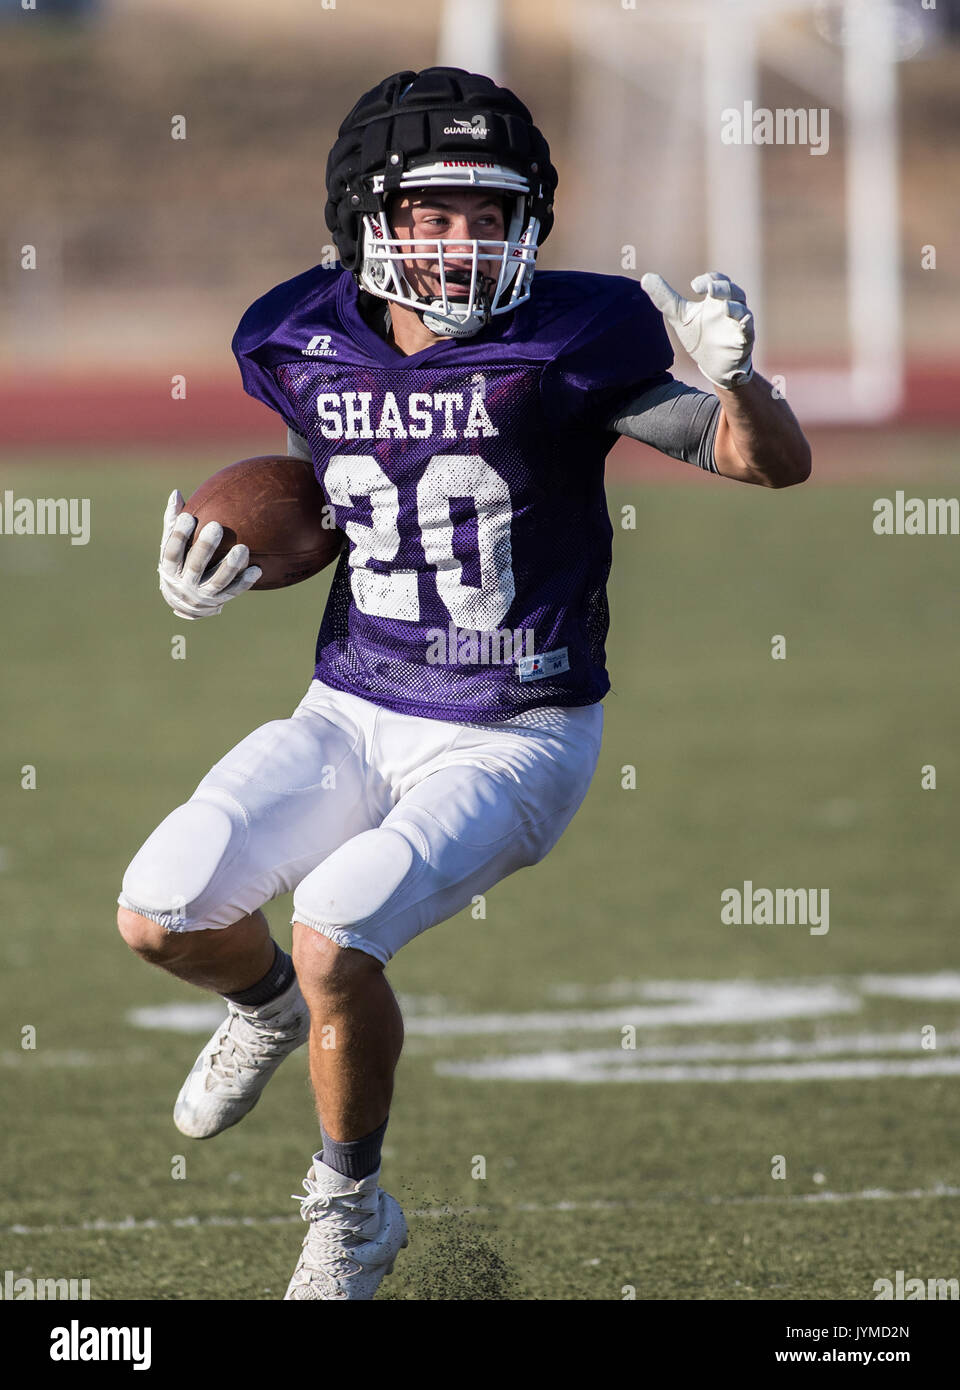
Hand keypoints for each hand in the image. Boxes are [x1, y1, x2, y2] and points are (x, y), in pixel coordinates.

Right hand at [157, 489, 261, 620]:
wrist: (184, 602)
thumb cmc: (178, 563)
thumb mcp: (170, 546)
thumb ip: (174, 522)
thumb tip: (177, 493)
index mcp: (170, 569)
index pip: (171, 552)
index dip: (179, 535)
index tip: (188, 516)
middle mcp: (184, 584)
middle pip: (195, 566)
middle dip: (205, 547)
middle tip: (217, 526)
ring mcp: (202, 595)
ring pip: (218, 581)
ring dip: (231, 566)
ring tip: (243, 549)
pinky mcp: (219, 600)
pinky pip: (233, 591)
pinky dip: (245, 582)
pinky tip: (257, 570)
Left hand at [641, 270, 754, 389]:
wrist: (713, 366)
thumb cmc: (700, 336)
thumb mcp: (680, 317)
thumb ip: (665, 299)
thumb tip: (645, 278)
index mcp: (716, 299)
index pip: (717, 281)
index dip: (708, 280)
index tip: (694, 286)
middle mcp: (730, 307)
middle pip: (733, 291)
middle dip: (722, 288)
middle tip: (709, 289)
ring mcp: (738, 324)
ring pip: (742, 310)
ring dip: (735, 307)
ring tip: (725, 307)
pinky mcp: (744, 340)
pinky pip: (748, 331)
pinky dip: (745, 327)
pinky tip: (741, 325)